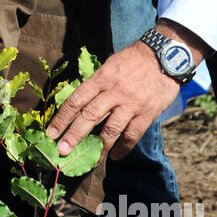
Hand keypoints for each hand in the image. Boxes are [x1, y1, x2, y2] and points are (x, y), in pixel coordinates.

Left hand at [46, 40, 180, 159]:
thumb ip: (96, 85)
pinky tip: (114, 157)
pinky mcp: (148, 113)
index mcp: (101, 78)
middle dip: (73, 136)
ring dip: (98, 148)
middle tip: (62, 151)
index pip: (76, 100)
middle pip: (89, 116)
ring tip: (89, 161)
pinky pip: (132, 135)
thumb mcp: (109, 66)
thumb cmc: (133, 60)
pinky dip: (122, 148)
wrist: (166, 55)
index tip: (50, 133)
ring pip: (110, 129)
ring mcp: (131, 103)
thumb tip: (78, 104)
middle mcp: (114, 91)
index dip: (62, 118)